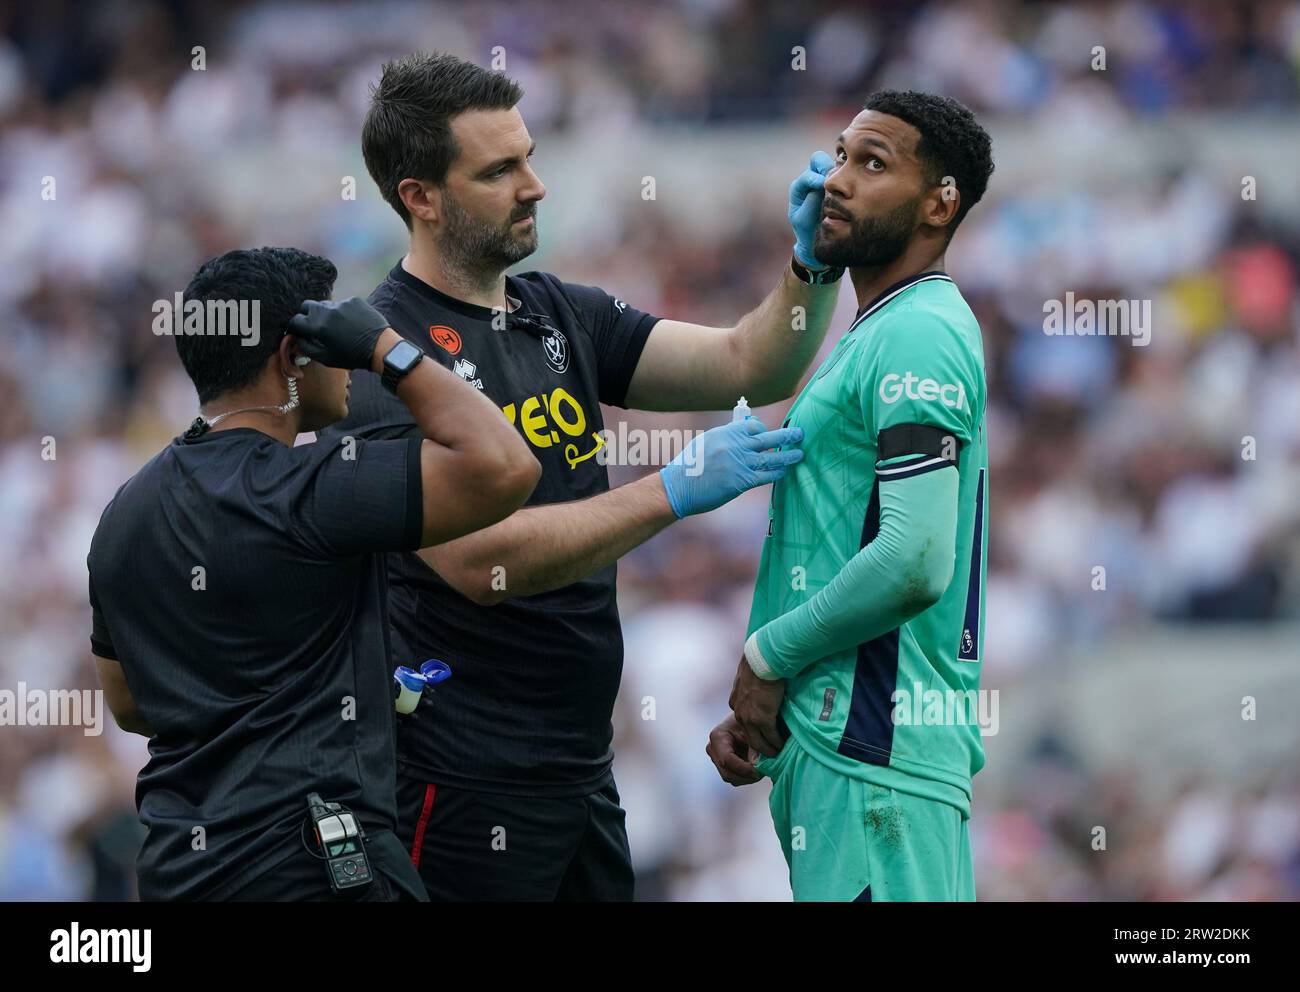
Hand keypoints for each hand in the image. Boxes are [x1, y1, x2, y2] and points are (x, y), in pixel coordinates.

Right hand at [288, 297, 390, 369]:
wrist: (380, 347)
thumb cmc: (352, 356)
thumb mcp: (325, 358)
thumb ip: (306, 347)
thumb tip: (297, 338)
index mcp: (317, 325)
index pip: (295, 320)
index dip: (294, 327)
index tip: (298, 332)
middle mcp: (327, 310)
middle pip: (306, 306)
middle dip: (305, 315)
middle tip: (313, 326)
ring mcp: (341, 303)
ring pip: (324, 304)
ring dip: (324, 313)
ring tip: (334, 325)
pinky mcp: (354, 300)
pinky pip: (341, 303)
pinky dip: (341, 312)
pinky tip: (350, 322)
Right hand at [659, 418, 803, 517]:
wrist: (678, 486)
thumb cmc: (690, 465)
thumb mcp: (706, 443)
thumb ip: (726, 436)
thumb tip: (744, 429)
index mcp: (725, 433)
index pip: (753, 426)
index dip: (764, 429)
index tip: (768, 434)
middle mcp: (734, 446)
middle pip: (767, 438)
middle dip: (786, 436)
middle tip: (800, 434)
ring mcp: (739, 463)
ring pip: (771, 458)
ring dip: (788, 456)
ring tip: (800, 454)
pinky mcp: (741, 481)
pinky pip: (765, 476)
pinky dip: (777, 473)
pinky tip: (785, 471)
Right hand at [706, 712, 760, 785]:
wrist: (747, 717)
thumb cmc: (751, 721)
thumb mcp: (754, 731)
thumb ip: (755, 748)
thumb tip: (756, 764)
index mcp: (717, 736)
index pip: (727, 760)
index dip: (743, 769)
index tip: (759, 771)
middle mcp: (713, 749)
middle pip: (727, 773)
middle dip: (747, 776)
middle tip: (764, 772)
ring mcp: (716, 758)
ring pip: (731, 778)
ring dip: (748, 777)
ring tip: (762, 769)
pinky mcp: (722, 765)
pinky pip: (734, 778)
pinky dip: (746, 777)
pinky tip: (756, 768)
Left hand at [729, 652, 786, 758]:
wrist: (763, 658)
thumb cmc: (761, 662)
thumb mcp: (751, 676)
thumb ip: (753, 686)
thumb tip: (765, 687)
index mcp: (736, 702)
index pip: (744, 722)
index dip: (755, 731)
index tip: (764, 736)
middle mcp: (740, 713)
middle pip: (749, 737)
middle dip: (760, 748)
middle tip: (771, 755)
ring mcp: (749, 717)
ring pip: (759, 742)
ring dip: (770, 750)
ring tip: (780, 754)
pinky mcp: (762, 718)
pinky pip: (771, 737)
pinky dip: (778, 744)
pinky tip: (784, 746)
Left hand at [788, 150, 834, 269]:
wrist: (815, 241)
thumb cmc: (807, 231)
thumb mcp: (803, 219)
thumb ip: (810, 202)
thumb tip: (820, 185)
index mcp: (799, 188)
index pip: (807, 174)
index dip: (815, 178)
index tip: (821, 185)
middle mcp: (811, 180)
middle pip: (818, 159)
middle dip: (826, 165)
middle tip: (834, 177)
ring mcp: (825, 180)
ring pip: (833, 165)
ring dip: (838, 171)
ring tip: (843, 184)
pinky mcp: (838, 185)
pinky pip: (843, 175)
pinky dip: (846, 178)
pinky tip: (851, 187)